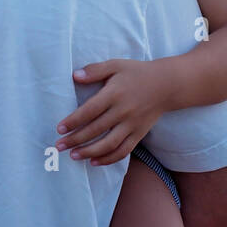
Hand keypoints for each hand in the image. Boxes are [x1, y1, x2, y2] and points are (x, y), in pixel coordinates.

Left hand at [55, 59, 174, 165]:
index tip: (59, 129)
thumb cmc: (137, 73)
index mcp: (115, 93)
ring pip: (109, 144)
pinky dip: (108, 159)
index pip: (90, 111)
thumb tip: (74, 76)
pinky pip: (123, 150)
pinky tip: (94, 161)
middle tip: (59, 145)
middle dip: (75, 139)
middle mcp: (123, 111)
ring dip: (89, 152)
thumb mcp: (116, 65)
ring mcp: (132, 125)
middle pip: (96, 129)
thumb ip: (95, 70)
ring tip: (73, 156)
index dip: (73, 121)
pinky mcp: (139, 134)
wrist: (167, 85)